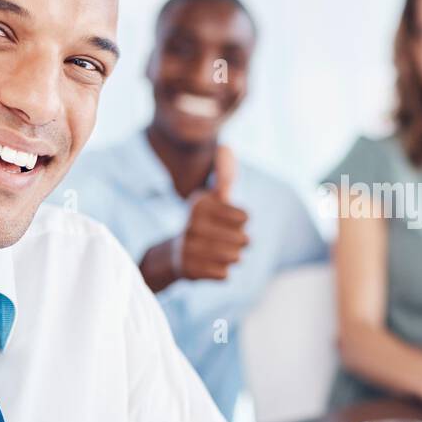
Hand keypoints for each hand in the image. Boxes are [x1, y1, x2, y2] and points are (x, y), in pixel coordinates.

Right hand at [176, 145, 249, 279]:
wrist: (175, 255)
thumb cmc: (204, 224)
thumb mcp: (212, 200)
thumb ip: (223, 177)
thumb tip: (226, 147)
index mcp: (200, 204)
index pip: (245, 217)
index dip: (241, 222)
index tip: (229, 221)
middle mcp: (191, 224)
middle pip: (243, 239)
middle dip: (241, 242)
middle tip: (229, 241)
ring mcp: (189, 248)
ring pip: (235, 257)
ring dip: (233, 257)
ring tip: (223, 253)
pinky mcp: (189, 270)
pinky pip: (224, 274)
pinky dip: (222, 272)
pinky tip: (211, 265)